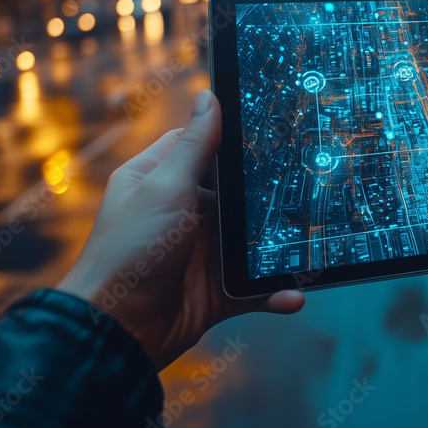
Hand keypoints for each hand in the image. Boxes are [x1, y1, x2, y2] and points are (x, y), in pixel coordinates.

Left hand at [57, 89, 303, 368]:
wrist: (117, 331)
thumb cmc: (128, 251)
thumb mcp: (165, 188)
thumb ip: (194, 145)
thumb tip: (209, 97)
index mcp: (159, 180)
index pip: (199, 145)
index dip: (230, 136)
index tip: (271, 127)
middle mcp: (181, 212)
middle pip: (233, 193)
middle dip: (265, 195)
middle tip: (305, 182)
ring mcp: (199, 252)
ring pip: (249, 241)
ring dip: (275, 247)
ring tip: (309, 241)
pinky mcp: (214, 289)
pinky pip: (252, 287)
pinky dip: (273, 291)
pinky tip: (293, 293)